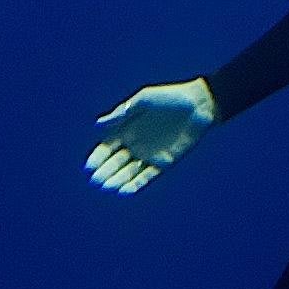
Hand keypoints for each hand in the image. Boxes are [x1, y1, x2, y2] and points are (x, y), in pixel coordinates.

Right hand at [85, 80, 215, 194]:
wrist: (199, 105)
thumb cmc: (170, 97)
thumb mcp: (144, 100)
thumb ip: (123, 112)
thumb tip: (97, 125)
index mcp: (127, 128)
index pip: (106, 147)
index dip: (97, 158)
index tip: (89, 168)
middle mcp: (135, 144)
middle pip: (115, 162)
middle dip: (105, 172)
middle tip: (96, 182)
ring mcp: (149, 154)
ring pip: (129, 171)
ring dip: (117, 181)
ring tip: (107, 188)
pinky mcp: (164, 162)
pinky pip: (147, 176)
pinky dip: (136, 184)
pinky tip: (125, 191)